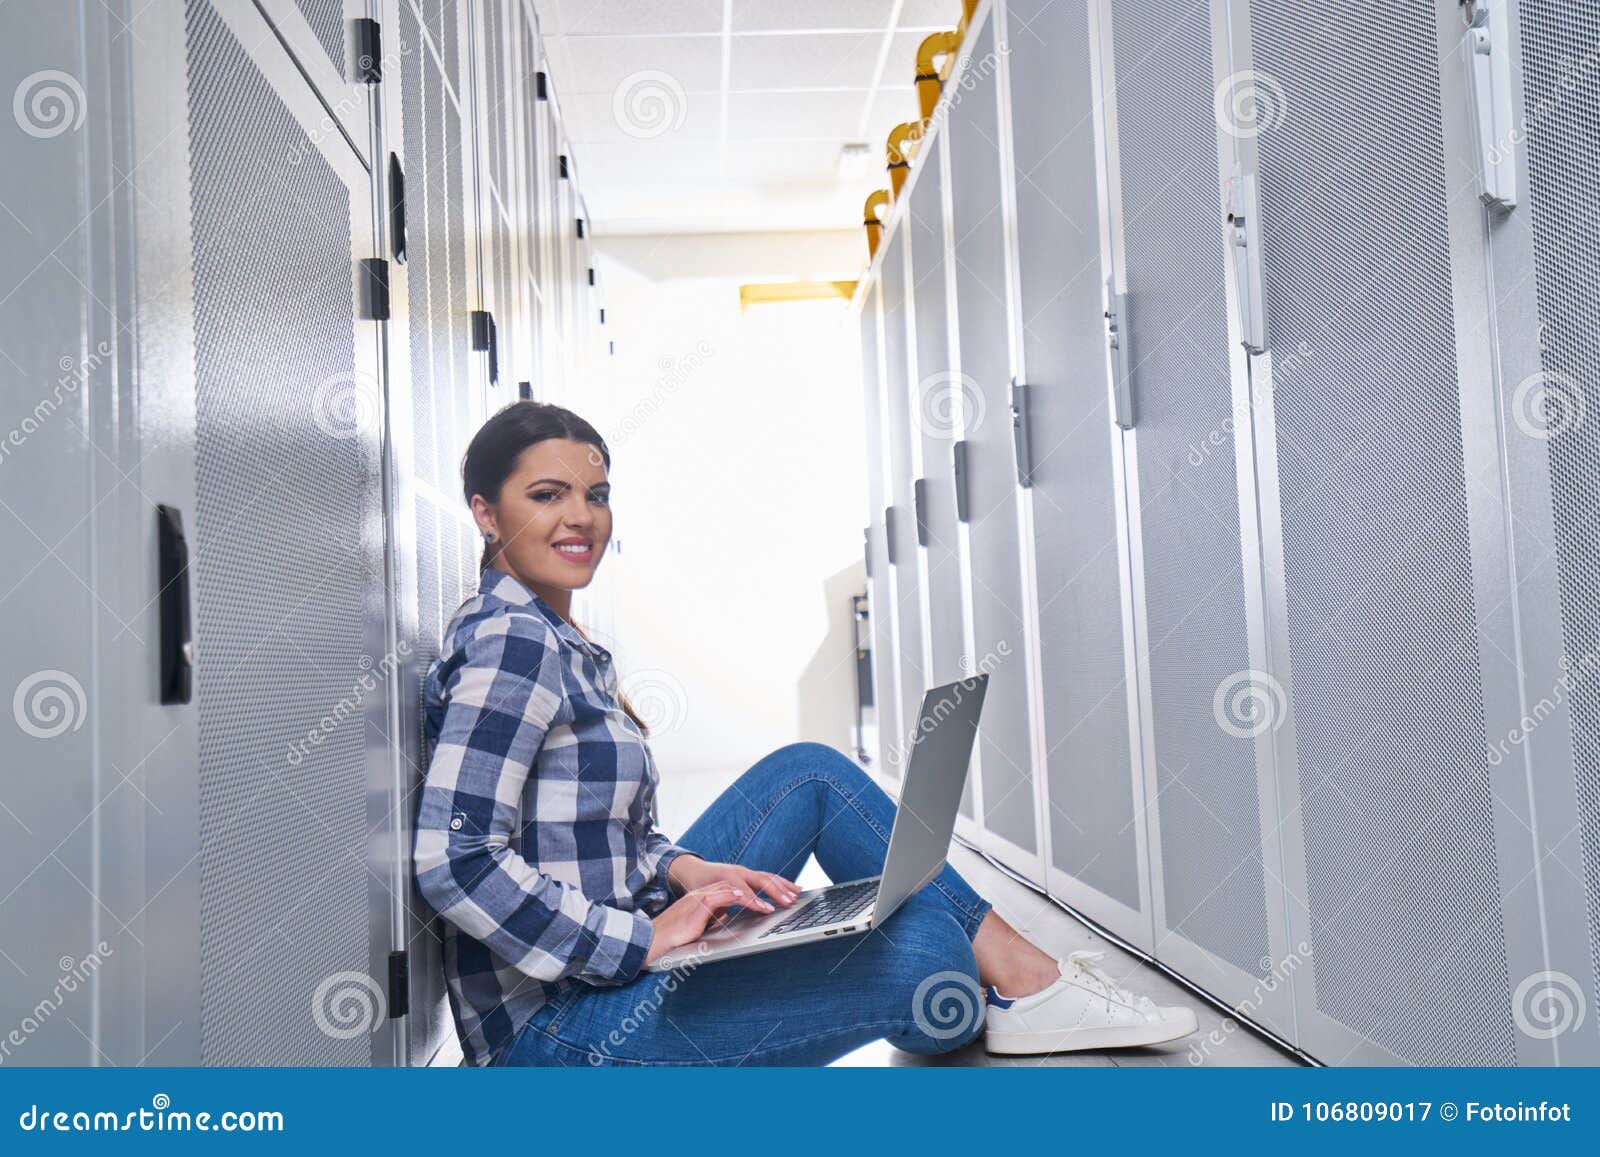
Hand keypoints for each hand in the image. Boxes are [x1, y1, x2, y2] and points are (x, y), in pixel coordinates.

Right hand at [645, 859, 801, 966]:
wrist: (655, 938)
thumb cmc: (676, 934)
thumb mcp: (702, 923)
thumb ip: (715, 915)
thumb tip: (727, 914)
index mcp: (712, 894)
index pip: (744, 887)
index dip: (765, 889)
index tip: (785, 893)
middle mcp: (710, 890)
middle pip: (746, 884)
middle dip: (772, 887)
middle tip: (793, 894)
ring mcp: (704, 895)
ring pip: (740, 889)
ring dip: (762, 895)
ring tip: (781, 902)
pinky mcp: (700, 903)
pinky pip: (727, 897)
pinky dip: (744, 900)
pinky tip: (758, 905)